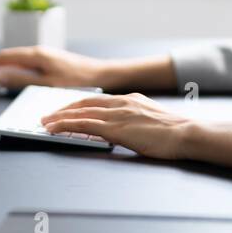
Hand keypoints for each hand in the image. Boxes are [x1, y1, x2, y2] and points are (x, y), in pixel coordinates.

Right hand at [0, 46, 107, 89]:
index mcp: (35, 55)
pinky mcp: (48, 61)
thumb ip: (21, 80)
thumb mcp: (47, 84)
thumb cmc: (78, 80)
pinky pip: (22, 63)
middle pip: (4, 56)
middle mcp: (37, 51)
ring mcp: (42, 55)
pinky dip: (9, 68)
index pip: (2, 58)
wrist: (101, 74)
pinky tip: (6, 76)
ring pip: (13, 59)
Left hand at [40, 92, 194, 160]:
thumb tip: (122, 128)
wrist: (187, 133)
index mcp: (130, 99)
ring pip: (80, 113)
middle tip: (47, 116)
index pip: (96, 99)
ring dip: (59, 118)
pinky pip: (84, 125)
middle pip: (84, 103)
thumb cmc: (174, 133)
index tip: (65, 109)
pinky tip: (55, 130)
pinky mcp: (116, 128)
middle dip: (63, 109)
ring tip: (44, 123)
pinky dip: (66, 126)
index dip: (77, 104)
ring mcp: (118, 114)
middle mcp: (121, 102)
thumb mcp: (151, 120)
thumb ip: (134, 120)